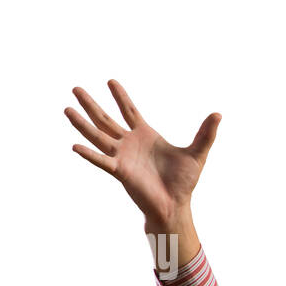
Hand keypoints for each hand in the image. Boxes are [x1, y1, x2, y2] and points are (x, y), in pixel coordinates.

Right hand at [66, 79, 220, 227]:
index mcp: (146, 136)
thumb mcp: (197, 154)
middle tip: (75, 88)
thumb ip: (205, 134)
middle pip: (106, 119)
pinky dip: (89, 154)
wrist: (176, 204)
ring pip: (98, 136)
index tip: (110, 81)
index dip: (120, 97)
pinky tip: (75, 146)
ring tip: (66, 108)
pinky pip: (101, 161)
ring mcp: (122, 157)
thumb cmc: (184, 182)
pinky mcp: (120, 172)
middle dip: (91, 104)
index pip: (130, 110)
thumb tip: (218, 115)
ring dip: (82, 123)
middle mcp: (130, 144)